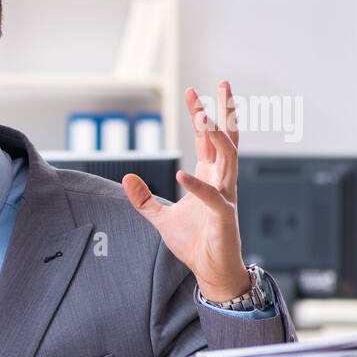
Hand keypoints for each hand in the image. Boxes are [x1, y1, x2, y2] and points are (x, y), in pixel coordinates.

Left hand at [122, 81, 250, 301]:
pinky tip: (181, 175)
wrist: (211, 271)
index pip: (207, 139)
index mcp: (209, 177)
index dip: (201, 115)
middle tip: (219, 85)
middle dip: (222, 112)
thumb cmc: (194, 243)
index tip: (192, 93)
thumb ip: (143, 199)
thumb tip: (128, 177)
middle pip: (225, 139)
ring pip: (228, 159)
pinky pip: (213, 197)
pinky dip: (197, 186)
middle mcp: (222, 181)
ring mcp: (226, 197)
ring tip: (205, 117)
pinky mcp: (224, 217)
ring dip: (218, 137)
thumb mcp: (160, 217)